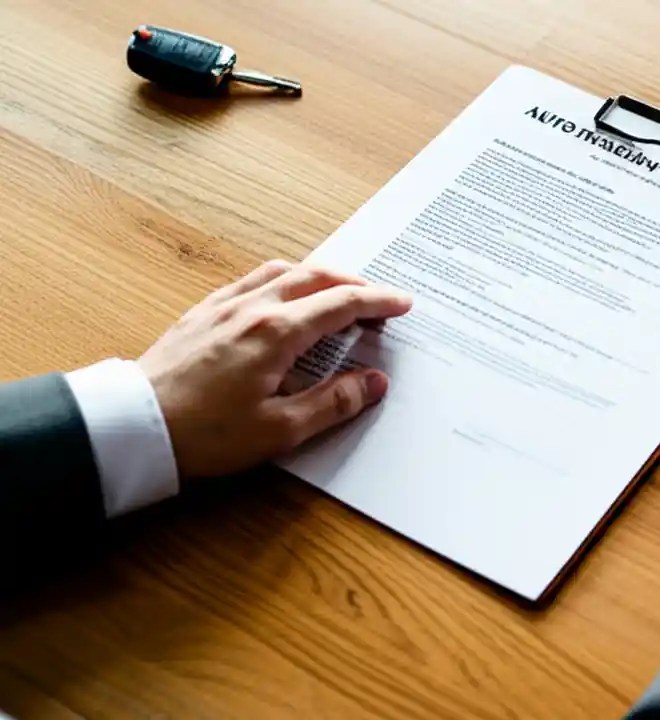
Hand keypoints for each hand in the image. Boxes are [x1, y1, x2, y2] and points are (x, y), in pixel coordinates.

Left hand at [138, 260, 412, 478]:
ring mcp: (223, 306)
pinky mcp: (201, 314)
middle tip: (379, 299)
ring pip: (282, 271)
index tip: (402, 304)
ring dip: (318, 275)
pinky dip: (281, 279)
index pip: (341, 304)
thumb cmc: (204, 434)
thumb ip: (333, 402)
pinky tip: (281, 295)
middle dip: (354, 283)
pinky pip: (250, 280)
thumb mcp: (280, 429)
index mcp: (277, 332)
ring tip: (337, 290)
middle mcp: (252, 308)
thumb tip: (373, 382)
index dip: (378, 301)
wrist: (134, 427)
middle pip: (315, 277)